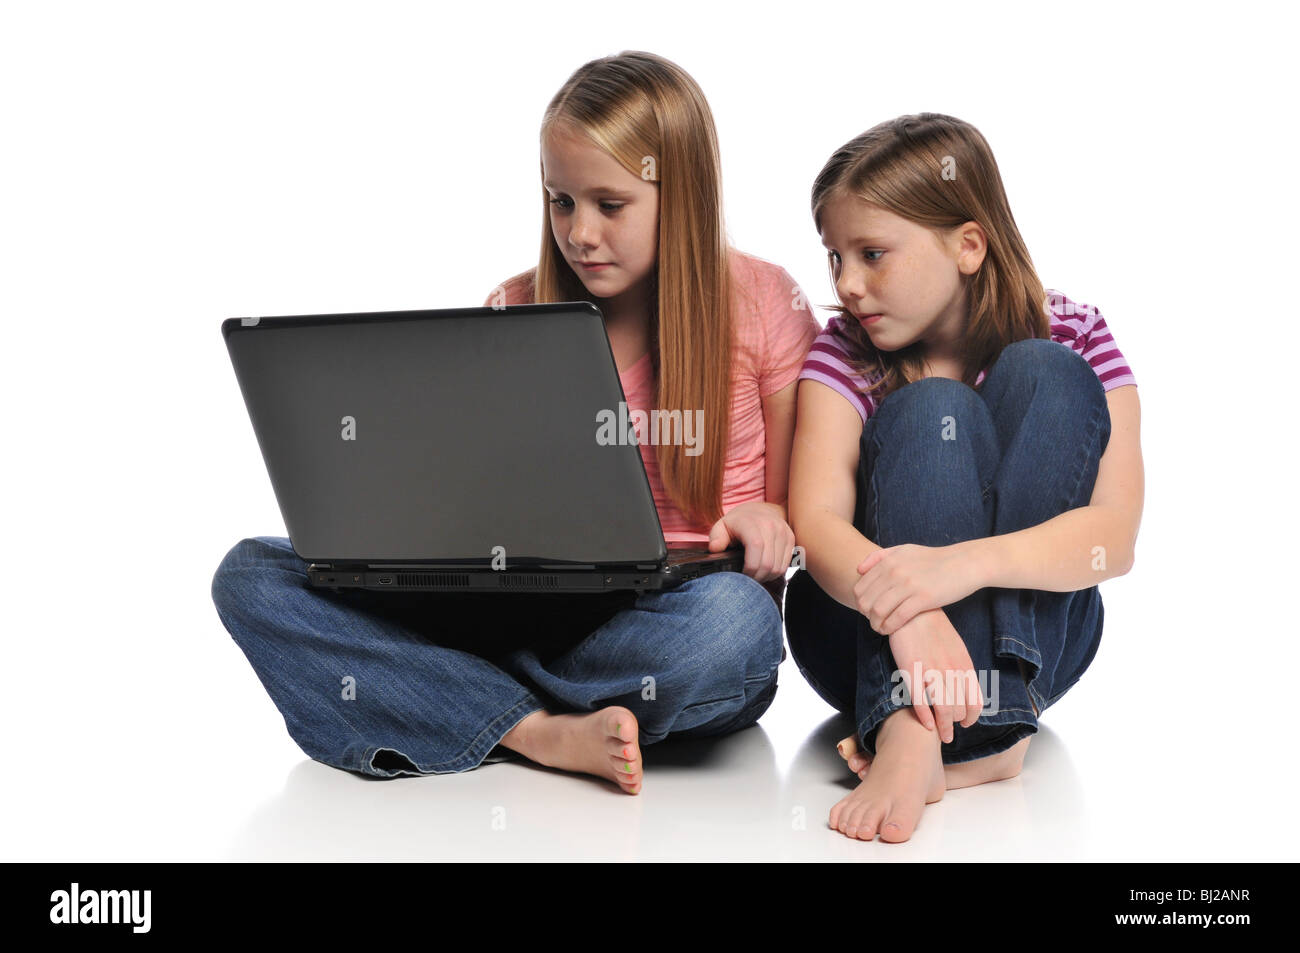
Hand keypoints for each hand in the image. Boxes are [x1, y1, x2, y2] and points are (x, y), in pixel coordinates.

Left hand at [707, 501, 795, 583]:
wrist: (760, 510)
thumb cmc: (738, 522)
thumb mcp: (722, 527)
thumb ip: (716, 537)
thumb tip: (715, 548)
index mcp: (752, 523)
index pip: (756, 548)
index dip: (749, 568)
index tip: (741, 575)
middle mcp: (771, 526)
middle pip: (768, 563)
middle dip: (756, 577)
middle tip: (747, 580)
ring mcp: (783, 532)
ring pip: (778, 567)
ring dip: (766, 577)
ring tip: (755, 575)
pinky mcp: (791, 539)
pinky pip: (786, 565)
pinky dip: (775, 572)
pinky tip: (764, 570)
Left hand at [854, 541, 985, 634]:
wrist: (964, 563)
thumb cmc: (933, 559)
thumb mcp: (905, 550)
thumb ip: (880, 557)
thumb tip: (859, 570)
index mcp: (889, 561)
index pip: (861, 587)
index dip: (860, 602)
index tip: (866, 610)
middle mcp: (895, 571)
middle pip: (866, 600)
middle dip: (865, 615)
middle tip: (872, 621)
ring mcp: (909, 585)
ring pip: (878, 610)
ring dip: (875, 624)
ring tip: (879, 628)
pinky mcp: (923, 598)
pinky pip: (897, 618)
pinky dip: (889, 627)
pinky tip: (889, 631)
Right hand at [882, 608, 983, 743]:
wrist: (914, 612)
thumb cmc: (934, 629)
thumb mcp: (956, 647)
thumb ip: (962, 669)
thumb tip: (966, 688)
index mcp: (965, 666)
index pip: (975, 702)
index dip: (971, 717)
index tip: (965, 723)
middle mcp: (952, 672)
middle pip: (959, 710)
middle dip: (956, 725)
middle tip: (951, 732)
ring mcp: (932, 673)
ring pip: (943, 710)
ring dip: (944, 728)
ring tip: (942, 735)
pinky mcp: (912, 673)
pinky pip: (921, 703)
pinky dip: (925, 717)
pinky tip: (926, 724)